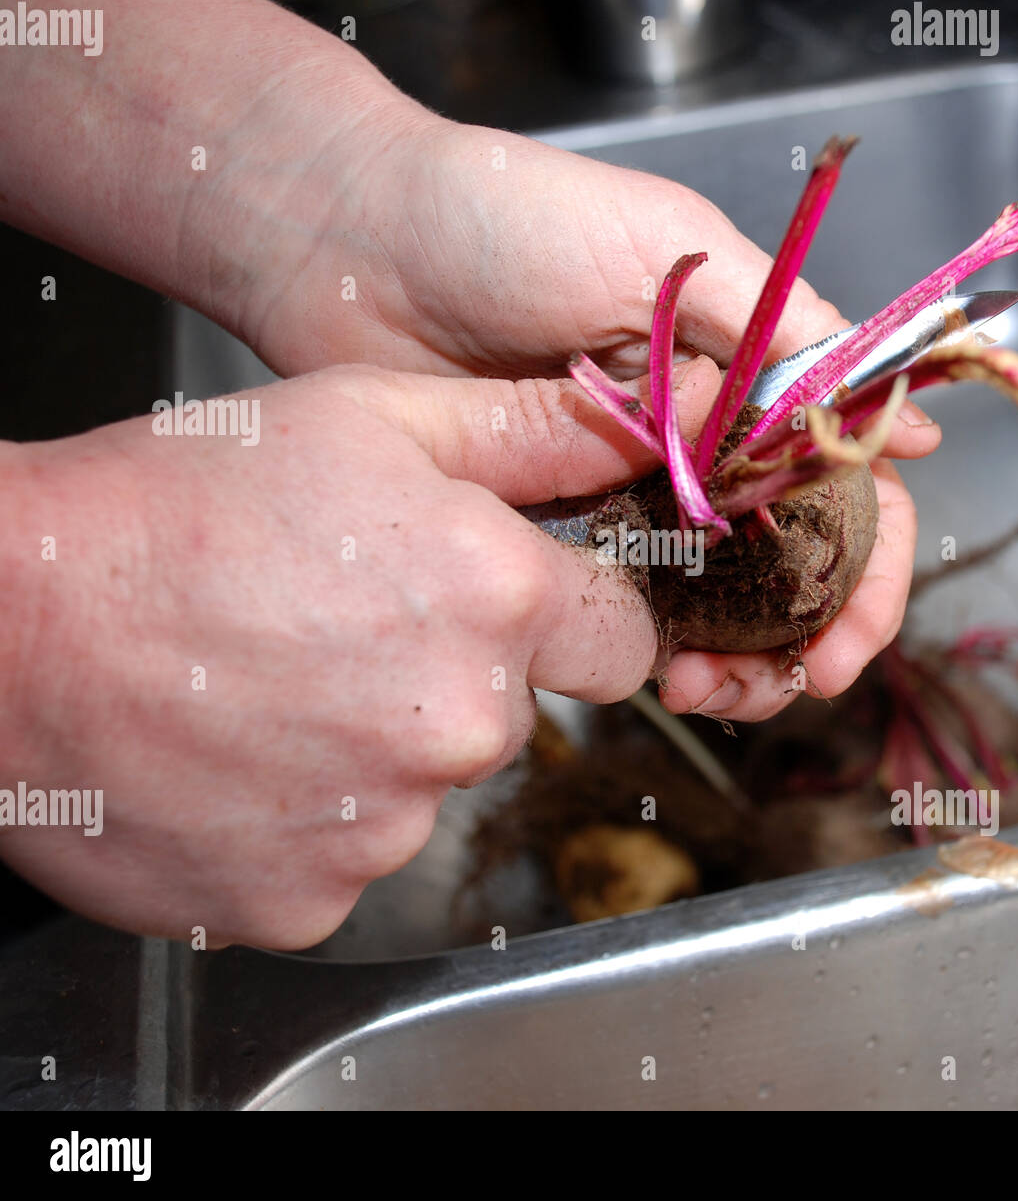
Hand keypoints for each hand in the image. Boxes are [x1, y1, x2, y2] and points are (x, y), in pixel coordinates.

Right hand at [0, 361, 725, 947]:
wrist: (7, 623)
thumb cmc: (177, 505)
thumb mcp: (368, 417)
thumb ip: (532, 432)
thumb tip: (654, 424)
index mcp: (499, 602)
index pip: (622, 643)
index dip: (575, 620)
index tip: (525, 608)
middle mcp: (463, 727)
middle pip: (514, 716)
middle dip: (457, 677)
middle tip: (346, 628)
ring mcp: (386, 830)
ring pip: (428, 790)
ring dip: (377, 749)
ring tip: (276, 687)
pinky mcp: (308, 900)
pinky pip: (348, 859)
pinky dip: (310, 820)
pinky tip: (245, 758)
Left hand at [233, 111, 942, 719]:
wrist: (361, 245)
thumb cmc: (515, 214)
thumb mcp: (676, 249)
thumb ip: (789, 338)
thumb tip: (911, 429)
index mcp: (747, 380)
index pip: (844, 484)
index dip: (868, 565)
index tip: (852, 633)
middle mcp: (701, 445)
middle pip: (792, 560)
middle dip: (811, 633)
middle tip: (796, 681)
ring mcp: (631, 492)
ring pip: (716, 599)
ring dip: (739, 658)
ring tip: (715, 689)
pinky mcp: (557, 526)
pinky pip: (625, 601)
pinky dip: (652, 648)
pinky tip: (657, 673)